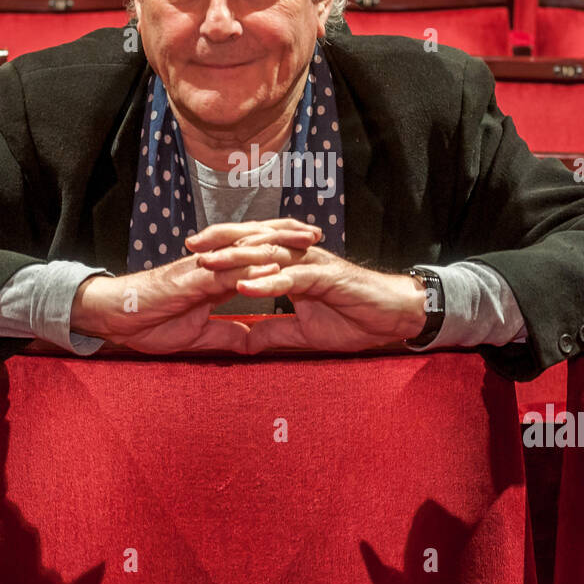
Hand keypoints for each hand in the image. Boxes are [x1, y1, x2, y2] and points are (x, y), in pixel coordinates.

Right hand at [70, 219, 322, 352]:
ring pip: (247, 249)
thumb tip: (253, 342)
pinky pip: (226, 272)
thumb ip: (228, 333)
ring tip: (306, 240)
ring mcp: (203, 268)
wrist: (114, 317)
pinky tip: (272, 268)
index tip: (311, 247)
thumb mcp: (200, 334)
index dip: (282, 248)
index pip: (256, 254)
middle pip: (256, 241)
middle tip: (318, 232)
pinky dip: (250, 269)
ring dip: (278, 243)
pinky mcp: (190, 279)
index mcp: (217, 274)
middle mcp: (213, 263)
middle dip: (287, 235)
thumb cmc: (150, 321)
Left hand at [202, 246, 430, 353]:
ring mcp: (313, 263)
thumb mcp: (303, 333)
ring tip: (209, 263)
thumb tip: (246, 341)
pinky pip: (292, 276)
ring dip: (237, 258)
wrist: (392, 318)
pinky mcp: (327, 276)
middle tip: (191, 246)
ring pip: (269, 254)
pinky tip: (246, 285)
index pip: (251, 251)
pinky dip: (268, 280)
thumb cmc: (354, 319)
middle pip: (255, 242)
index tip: (193, 256)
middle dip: (221, 242)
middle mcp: (300, 257)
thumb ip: (274, 332)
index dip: (223, 250)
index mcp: (292, 266)